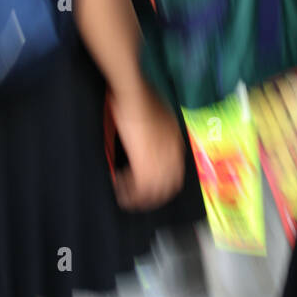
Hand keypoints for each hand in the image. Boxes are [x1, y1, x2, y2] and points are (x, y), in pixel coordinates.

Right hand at [108, 83, 184, 210]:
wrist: (135, 98)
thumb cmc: (142, 97)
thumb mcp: (161, 111)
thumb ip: (161, 126)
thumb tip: (154, 130)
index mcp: (176, 142)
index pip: (175, 171)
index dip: (163, 180)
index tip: (151, 183)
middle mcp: (172, 155)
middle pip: (168, 186)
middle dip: (153, 195)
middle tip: (139, 199)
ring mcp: (160, 161)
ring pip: (153, 191)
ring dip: (139, 197)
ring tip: (127, 198)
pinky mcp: (145, 166)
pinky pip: (139, 189)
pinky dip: (129, 193)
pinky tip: (119, 189)